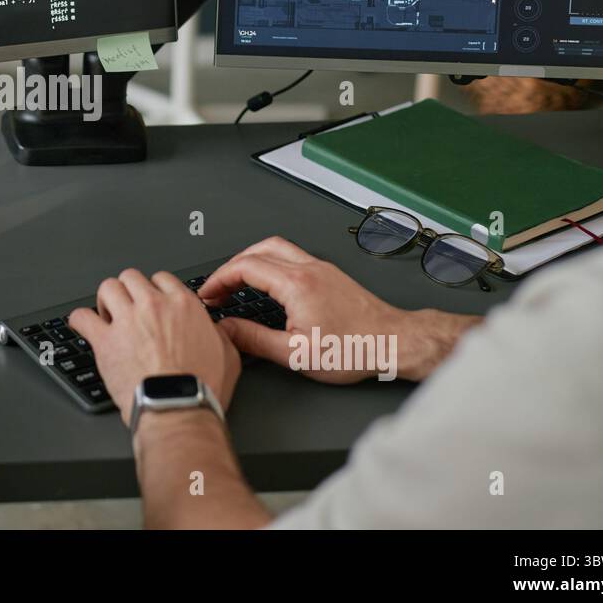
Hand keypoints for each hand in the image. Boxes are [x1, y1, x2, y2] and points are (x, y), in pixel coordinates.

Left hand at [69, 269, 240, 425]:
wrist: (178, 409)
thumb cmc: (201, 388)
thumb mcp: (228, 355)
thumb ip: (219, 334)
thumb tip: (215, 329)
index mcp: (183, 304)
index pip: (162, 278)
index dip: (155, 289)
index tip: (152, 301)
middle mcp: (153, 306)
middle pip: (131, 277)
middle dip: (129, 291)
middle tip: (129, 308)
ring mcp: (127, 320)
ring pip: (107, 288)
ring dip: (107, 300)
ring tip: (108, 314)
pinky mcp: (105, 341)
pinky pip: (82, 317)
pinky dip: (80, 320)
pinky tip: (83, 326)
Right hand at [199, 237, 472, 383]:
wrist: (394, 341)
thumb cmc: (355, 349)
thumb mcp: (296, 354)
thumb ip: (255, 340)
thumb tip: (227, 330)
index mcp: (297, 284)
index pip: (245, 267)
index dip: (219, 279)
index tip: (208, 295)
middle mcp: (309, 268)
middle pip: (258, 250)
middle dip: (231, 267)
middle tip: (218, 289)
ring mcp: (321, 268)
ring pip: (276, 248)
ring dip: (251, 260)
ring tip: (237, 281)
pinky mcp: (330, 274)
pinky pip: (291, 256)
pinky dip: (270, 263)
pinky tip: (268, 283)